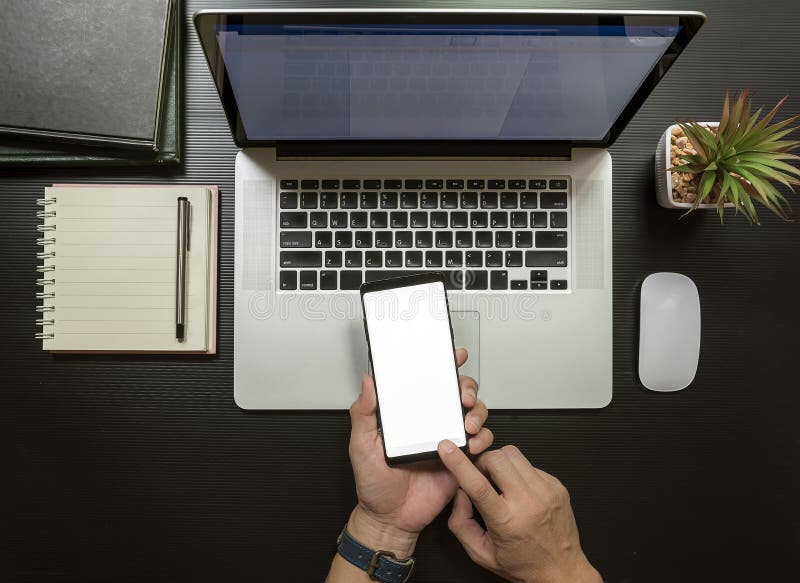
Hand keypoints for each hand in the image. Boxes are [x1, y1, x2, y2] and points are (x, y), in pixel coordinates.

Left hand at [346, 348, 492, 557]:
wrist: (390, 519)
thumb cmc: (374, 484)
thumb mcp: (361, 445)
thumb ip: (363, 413)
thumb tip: (368, 383)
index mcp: (410, 416)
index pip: (428, 384)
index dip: (442, 367)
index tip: (451, 356)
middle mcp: (431, 424)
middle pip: (458, 394)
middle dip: (467, 387)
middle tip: (462, 396)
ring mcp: (447, 441)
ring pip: (474, 414)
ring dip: (477, 412)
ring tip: (468, 423)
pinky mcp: (460, 460)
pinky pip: (481, 444)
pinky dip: (483, 440)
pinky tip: (472, 444)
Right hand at [438, 442, 600, 582]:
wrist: (561, 571)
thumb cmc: (524, 564)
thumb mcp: (481, 553)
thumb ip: (461, 523)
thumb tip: (458, 494)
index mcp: (507, 522)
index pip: (478, 484)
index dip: (459, 462)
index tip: (447, 449)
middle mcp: (529, 504)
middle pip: (497, 459)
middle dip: (482, 462)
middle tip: (482, 475)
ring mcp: (546, 492)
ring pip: (514, 454)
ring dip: (500, 462)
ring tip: (501, 481)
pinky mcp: (557, 486)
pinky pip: (530, 464)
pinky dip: (518, 471)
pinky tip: (519, 489)